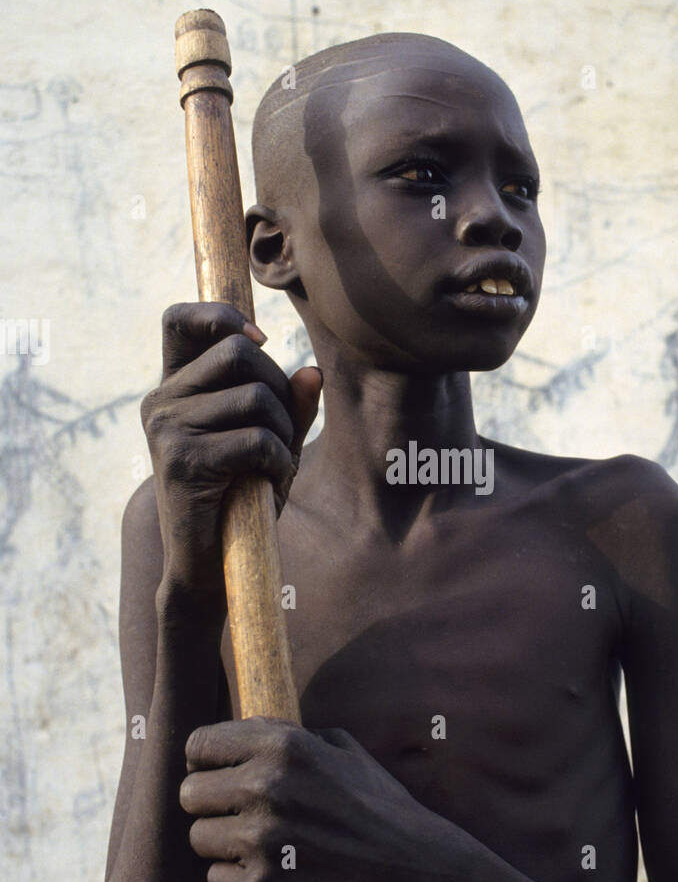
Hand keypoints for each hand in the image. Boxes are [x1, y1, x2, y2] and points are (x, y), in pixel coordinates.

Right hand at [141, 303, 321, 595]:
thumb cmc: (240, 498)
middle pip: (238, 352)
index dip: (223, 315)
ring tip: (274, 465)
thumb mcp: (270, 443)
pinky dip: (279, 462)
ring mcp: (167, 429)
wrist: (207, 566)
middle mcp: (161, 401)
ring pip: (255, 395)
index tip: (259, 340)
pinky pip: (256, 439)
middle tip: (281, 433)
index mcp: (175, 388)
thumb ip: (290, 405)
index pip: (180, 319)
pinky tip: (269, 485)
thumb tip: (312, 372)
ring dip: (283, 432)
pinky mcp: (183, 460)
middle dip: (279, 389)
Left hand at [179, 718, 439, 881]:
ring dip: (223, 844)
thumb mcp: (342, 749)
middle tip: (240, 816)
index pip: (199, 745)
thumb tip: (242, 731)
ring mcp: (263, 840)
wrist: (417, 867)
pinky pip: (216, 880)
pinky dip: (236, 881)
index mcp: (283, 746)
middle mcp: (266, 787)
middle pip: (190, 795)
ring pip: (199, 839)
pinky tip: (271, 873)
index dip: (204, 761)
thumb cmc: (380, 804)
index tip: (216, 774)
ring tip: (260, 846)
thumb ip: (289, 735)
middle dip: (211, 804)